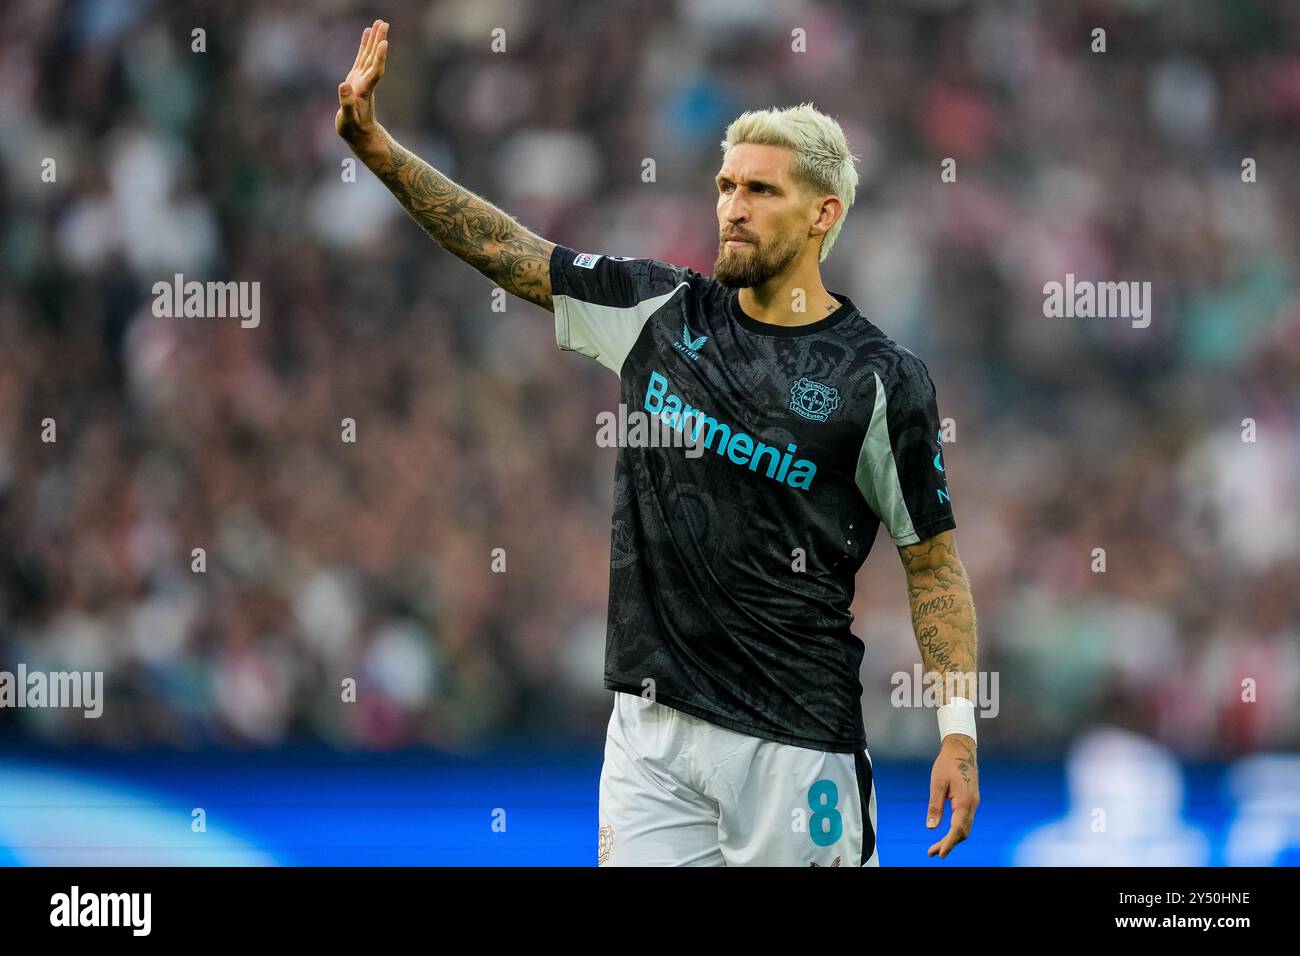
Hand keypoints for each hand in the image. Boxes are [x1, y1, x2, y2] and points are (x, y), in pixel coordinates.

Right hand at [337, 19, 388, 146]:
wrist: (361, 135)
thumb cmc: (353, 130)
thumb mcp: (348, 120)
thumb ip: (346, 104)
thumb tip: (344, 85)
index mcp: (364, 91)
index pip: (374, 72)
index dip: (379, 58)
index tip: (384, 43)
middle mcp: (365, 82)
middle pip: (374, 59)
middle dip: (378, 41)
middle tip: (383, 23)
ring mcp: (362, 79)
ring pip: (369, 56)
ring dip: (374, 40)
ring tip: (379, 23)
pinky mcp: (357, 79)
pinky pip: (362, 59)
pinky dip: (364, 46)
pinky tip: (367, 33)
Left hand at [925, 733, 978, 858]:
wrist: (961, 749)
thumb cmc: (947, 764)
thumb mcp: (937, 783)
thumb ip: (935, 806)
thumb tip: (930, 828)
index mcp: (964, 801)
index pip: (957, 829)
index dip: (949, 843)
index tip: (940, 853)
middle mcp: (972, 805)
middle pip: (962, 832)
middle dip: (948, 844)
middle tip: (931, 853)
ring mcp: (974, 803)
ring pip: (965, 827)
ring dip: (953, 839)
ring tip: (936, 847)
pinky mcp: (972, 801)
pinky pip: (966, 821)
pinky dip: (957, 830)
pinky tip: (947, 833)